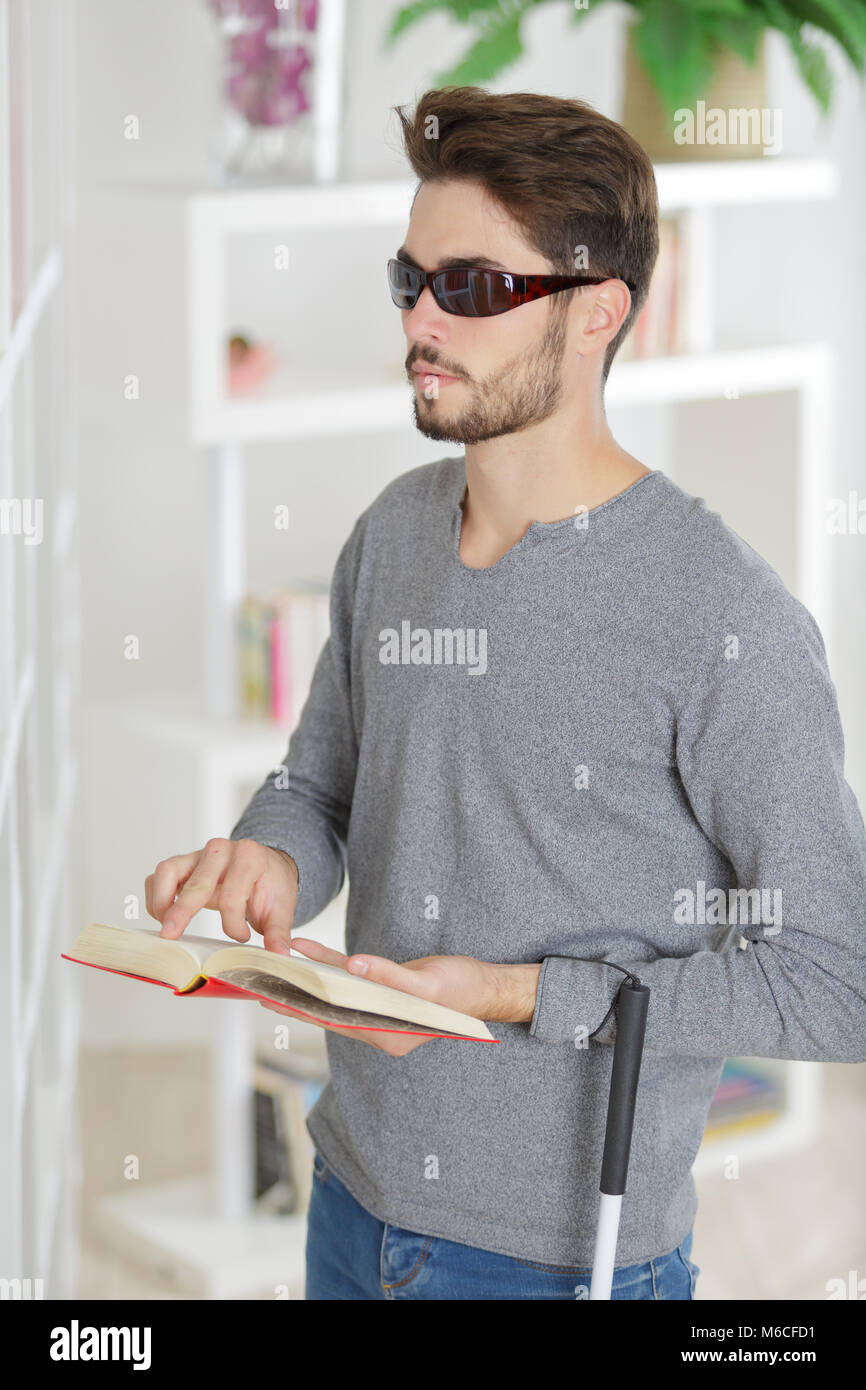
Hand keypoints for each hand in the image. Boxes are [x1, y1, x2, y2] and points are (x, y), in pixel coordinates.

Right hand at [145, 838, 298, 954]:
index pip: (233, 896)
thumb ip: (278, 932)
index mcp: (249, 857)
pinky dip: (156, 897)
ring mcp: (198, 854)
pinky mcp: (182, 863)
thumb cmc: (270, 885)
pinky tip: (164, 917)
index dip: (234, 925)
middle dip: (182, 910)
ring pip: (168, 870)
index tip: (242, 937)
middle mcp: (221, 850)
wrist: (266, 867)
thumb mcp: (282, 908)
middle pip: (197, 881)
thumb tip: (280, 954)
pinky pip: (159, 875)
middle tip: (171, 935)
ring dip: (162, 901)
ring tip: (166, 927)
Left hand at [258, 938, 537, 1055]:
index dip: (302, 1008)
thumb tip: (354, 967)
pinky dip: (329, 965)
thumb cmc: (463, 990)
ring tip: (277, 963)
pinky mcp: (383, 990)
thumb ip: (390, 978)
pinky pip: (350, 978)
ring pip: (335, 993)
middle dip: (295, 996)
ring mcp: (379, 1009)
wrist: (487, 987)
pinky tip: (308, 950)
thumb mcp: (428, 985)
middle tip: (258, 983)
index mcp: (386, 1035)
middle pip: (327, 1010)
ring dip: (308, 977)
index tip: (273, 997)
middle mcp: (378, 1026)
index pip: (334, 1022)